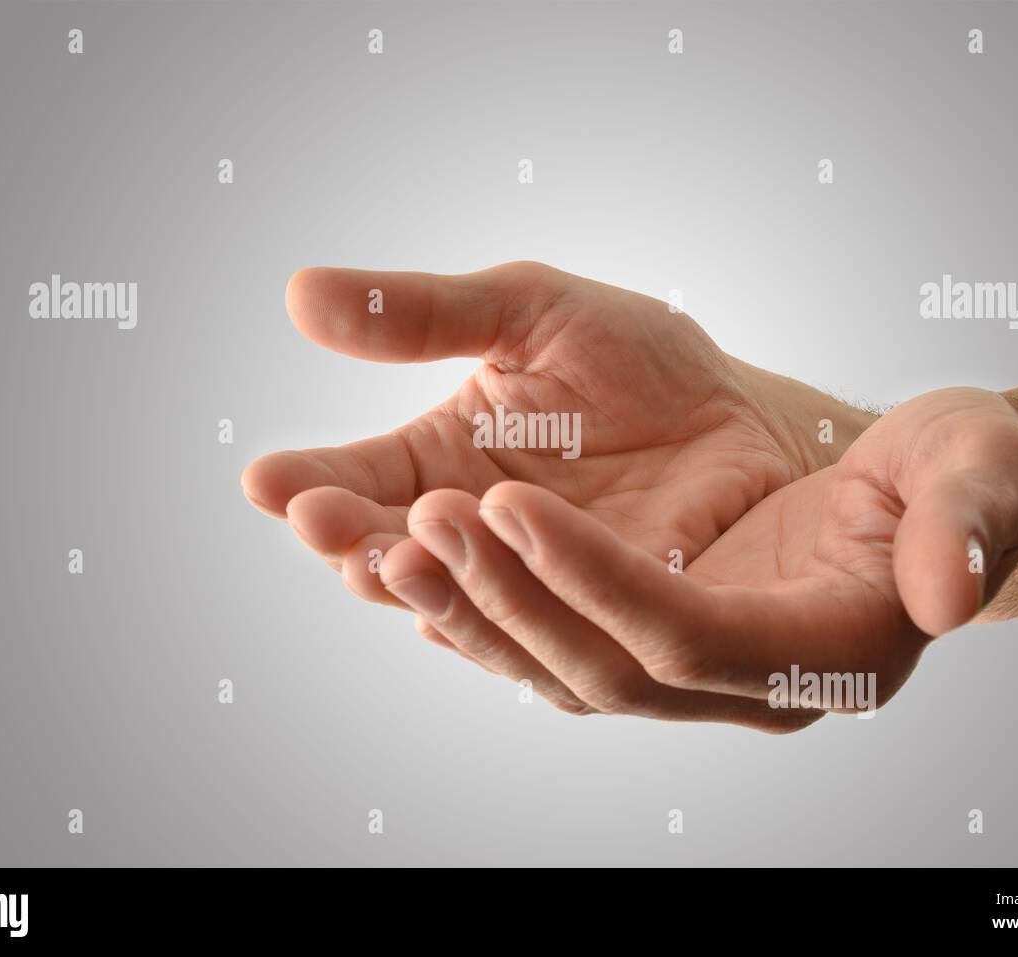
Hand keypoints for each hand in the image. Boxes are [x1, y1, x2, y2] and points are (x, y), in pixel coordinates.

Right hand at [242, 262, 873, 721]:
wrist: (753, 423)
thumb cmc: (645, 367)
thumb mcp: (531, 313)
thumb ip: (426, 314)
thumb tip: (298, 293)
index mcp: (440, 467)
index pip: (357, 484)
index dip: (310, 485)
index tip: (264, 479)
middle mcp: (472, 543)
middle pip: (389, 555)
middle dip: (349, 540)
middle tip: (317, 516)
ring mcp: (532, 595)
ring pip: (458, 606)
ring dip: (422, 580)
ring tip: (391, 546)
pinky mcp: (599, 637)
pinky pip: (544, 642)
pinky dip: (509, 621)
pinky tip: (471, 604)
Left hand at [392, 386, 1017, 729]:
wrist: (909, 486)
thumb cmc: (948, 469)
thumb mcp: (977, 464)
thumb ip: (974, 516)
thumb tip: (953, 591)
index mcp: (823, 649)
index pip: (687, 639)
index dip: (596, 580)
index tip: (505, 499)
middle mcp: (743, 685)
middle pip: (601, 668)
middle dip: (502, 598)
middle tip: (408, 517)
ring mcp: (689, 671)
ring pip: (558, 664)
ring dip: (467, 607)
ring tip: (377, 538)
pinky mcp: (647, 638)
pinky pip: (550, 642)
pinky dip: (480, 610)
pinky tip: (409, 569)